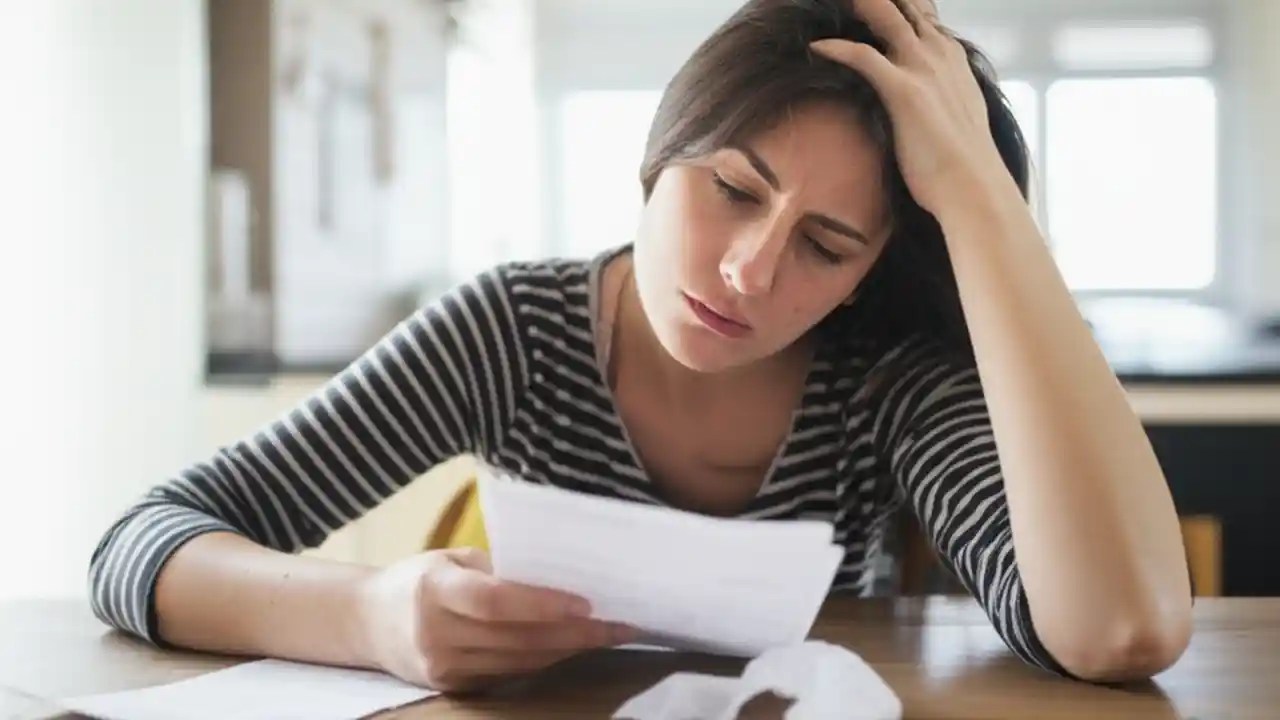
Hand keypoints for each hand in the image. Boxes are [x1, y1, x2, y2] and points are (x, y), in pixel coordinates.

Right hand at [356, 548, 637, 691]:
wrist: (367, 622)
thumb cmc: (418, 578)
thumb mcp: (452, 559)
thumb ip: (498, 567)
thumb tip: (558, 571)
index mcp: (435, 589)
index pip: (494, 601)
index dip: (542, 605)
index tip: (586, 603)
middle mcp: (437, 632)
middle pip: (517, 638)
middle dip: (575, 633)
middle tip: (621, 624)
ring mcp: (444, 666)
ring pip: (520, 661)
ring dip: (569, 649)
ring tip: (609, 635)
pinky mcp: (453, 687)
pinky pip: (510, 674)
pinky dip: (545, 659)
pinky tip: (573, 647)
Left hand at [810, 0, 1009, 214]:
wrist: (973, 187)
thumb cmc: (961, 161)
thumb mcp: (956, 112)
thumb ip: (939, 92)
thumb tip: (924, 99)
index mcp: (950, 56)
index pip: (921, 13)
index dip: (897, 5)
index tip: (870, 7)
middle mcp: (938, 52)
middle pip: (903, 5)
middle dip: (875, 1)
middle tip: (846, 2)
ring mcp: (923, 68)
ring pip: (885, 15)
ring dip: (857, 6)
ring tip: (830, 6)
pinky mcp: (904, 90)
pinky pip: (862, 56)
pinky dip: (836, 48)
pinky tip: (816, 47)